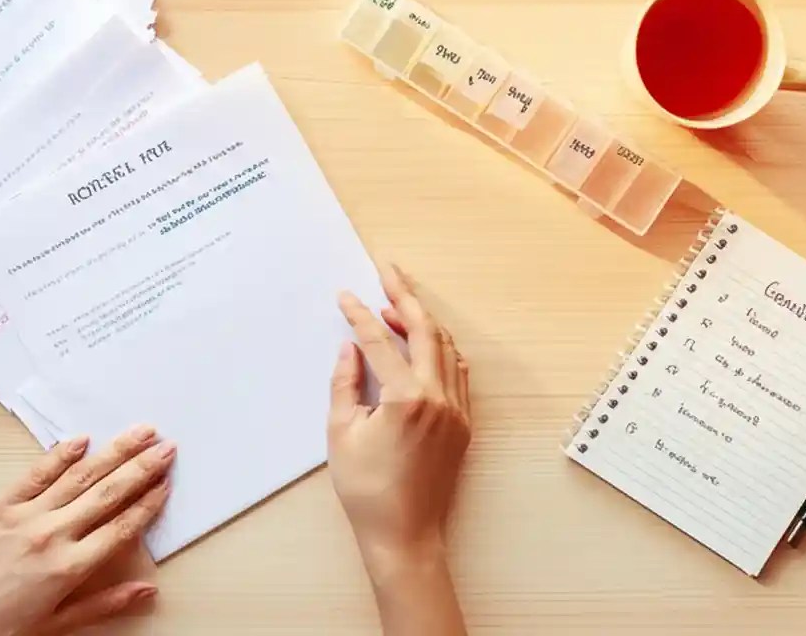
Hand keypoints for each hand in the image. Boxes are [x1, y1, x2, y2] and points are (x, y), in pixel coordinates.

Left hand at [0, 427, 175, 635]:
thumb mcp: (58, 624)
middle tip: (166, 446)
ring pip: (79, 476)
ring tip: (137, 433)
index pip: (123, 526)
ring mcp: (26, 517)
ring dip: (113, 453)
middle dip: (142, 467)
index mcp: (71, 567)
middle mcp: (53, 536)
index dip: (149, 502)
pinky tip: (81, 440)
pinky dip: (60, 455)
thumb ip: (105, 604)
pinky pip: (36, 474)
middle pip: (109, 493)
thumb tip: (147, 590)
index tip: (167, 482)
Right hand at [329, 263, 470, 578]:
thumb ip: (345, 384)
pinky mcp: (463, 425)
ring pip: (446, 348)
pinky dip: (440, 350)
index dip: (359, 315)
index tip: (345, 296)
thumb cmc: (368, 492)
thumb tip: (350, 348)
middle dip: (404, 296)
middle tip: (386, 271)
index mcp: (406, 399)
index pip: (379, 342)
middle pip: (424, 330)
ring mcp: (456, 411)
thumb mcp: (342, 434)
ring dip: (422, 322)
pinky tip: (423, 344)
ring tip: (396, 307)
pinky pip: (457, 373)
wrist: (405, 535)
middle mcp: (438, 398)